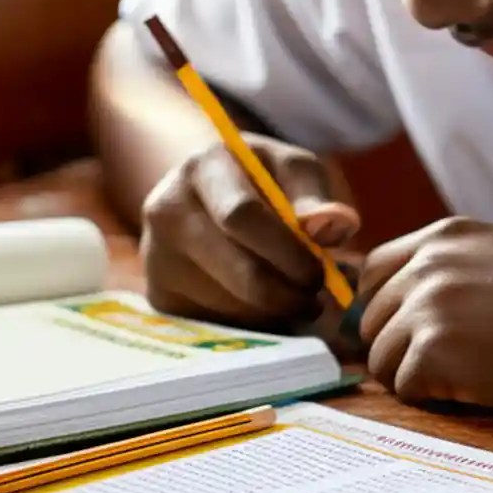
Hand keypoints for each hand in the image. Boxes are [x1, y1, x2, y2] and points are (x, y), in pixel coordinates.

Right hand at [141, 133, 359, 328]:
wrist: (203, 196)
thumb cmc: (260, 181)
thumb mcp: (290, 171)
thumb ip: (315, 197)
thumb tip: (336, 226)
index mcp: (203, 168)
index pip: (241, 216)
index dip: (287, 252)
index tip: (319, 273)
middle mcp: (167, 209)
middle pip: (235, 270)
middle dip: (285, 294)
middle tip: (314, 300)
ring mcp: (156, 256)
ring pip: (229, 306)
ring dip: (272, 313)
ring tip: (294, 299)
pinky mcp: (159, 296)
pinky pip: (215, 324)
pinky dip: (250, 324)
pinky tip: (262, 306)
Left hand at [359, 217, 492, 410]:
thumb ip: (453, 272)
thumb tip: (406, 311)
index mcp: (443, 237)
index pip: (372, 274)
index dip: (387, 311)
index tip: (415, 335)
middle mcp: (427, 266)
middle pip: (371, 321)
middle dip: (400, 349)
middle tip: (451, 369)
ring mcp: (427, 308)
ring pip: (380, 359)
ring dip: (414, 378)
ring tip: (468, 381)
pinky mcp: (435, 353)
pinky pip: (404, 389)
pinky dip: (432, 400)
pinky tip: (476, 392)